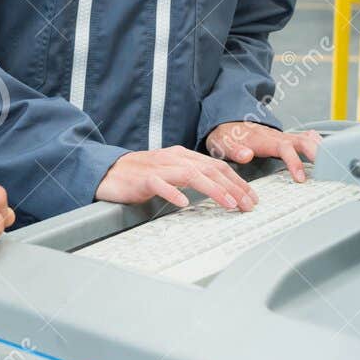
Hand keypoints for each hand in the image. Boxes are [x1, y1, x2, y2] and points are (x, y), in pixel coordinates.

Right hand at [95, 146, 257, 210]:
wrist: (109, 171)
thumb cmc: (140, 175)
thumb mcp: (171, 172)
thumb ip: (192, 176)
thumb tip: (219, 188)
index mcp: (183, 156)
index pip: (217, 166)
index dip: (237, 181)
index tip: (251, 197)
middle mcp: (174, 158)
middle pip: (210, 169)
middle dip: (233, 187)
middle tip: (248, 204)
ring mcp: (159, 168)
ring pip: (191, 174)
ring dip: (213, 189)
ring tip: (228, 203)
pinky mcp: (144, 179)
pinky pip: (161, 185)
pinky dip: (173, 193)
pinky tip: (184, 203)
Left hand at [206, 122, 321, 183]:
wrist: (227, 124)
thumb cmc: (227, 136)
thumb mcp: (222, 143)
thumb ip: (234, 149)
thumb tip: (246, 155)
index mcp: (264, 140)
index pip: (285, 149)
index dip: (295, 162)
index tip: (301, 178)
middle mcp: (277, 136)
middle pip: (303, 141)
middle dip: (317, 154)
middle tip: (326, 171)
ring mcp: (284, 137)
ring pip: (308, 139)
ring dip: (321, 149)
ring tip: (332, 165)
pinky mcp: (287, 139)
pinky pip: (307, 138)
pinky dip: (318, 143)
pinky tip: (325, 152)